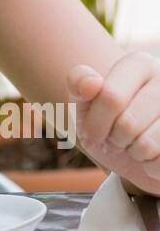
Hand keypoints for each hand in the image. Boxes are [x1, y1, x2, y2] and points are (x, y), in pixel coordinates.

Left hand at [68, 52, 159, 195]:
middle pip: (128, 124)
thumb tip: (92, 82)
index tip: (91, 132)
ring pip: (147, 144)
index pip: (111, 98)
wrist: (137, 151)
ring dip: (134, 153)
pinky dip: (150, 166)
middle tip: (117, 138)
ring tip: (136, 144)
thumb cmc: (109, 123)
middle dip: (114, 140)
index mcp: (139, 64)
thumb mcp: (86, 104)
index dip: (95, 125)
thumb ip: (78, 84)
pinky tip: (154, 154)